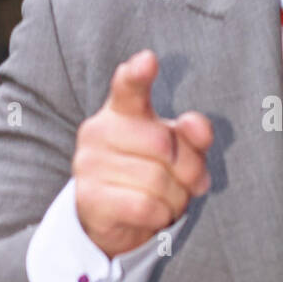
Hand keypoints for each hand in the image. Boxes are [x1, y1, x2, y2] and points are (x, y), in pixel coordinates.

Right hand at [73, 50, 213, 258]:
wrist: (117, 220)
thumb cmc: (152, 174)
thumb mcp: (180, 151)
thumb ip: (193, 134)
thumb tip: (194, 126)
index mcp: (123, 111)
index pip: (129, 87)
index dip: (138, 75)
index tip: (148, 61)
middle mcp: (99, 130)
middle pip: (164, 144)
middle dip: (188, 169)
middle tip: (187, 182)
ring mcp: (88, 163)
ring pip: (157, 180)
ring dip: (175, 198)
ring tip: (167, 199)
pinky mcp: (88, 198)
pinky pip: (144, 206)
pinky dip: (161, 215)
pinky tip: (154, 213)